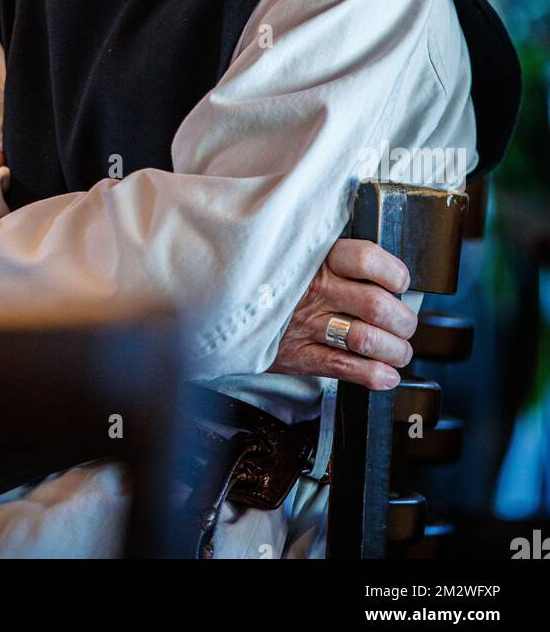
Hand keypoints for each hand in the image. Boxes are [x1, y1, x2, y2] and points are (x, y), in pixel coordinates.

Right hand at [269, 239, 417, 389]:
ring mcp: (307, 324)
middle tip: (406, 326)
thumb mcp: (298, 256)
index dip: (394, 273)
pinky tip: (386, 375)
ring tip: (399, 352)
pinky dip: (373, 375)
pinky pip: (344, 368)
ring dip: (395, 351)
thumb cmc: (271, 279)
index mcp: (318, 260)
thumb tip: (383, 272)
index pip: (367, 259)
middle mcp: (315, 290)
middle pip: (377, 305)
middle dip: (404, 321)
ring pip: (367, 340)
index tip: (400, 283)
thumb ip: (335, 259)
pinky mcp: (298, 355)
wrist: (226, 305)